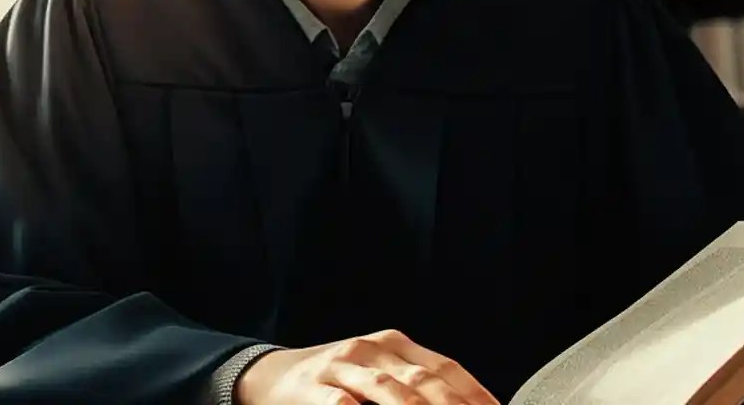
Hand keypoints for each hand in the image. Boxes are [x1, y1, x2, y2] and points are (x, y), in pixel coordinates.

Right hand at [235, 329, 500, 404]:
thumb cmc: (336, 381)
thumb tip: (471, 402)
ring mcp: (341, 366)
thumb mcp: (378, 374)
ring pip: (388, 391)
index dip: (475, 395)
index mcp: (394, 344)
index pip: (446, 369)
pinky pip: (340, 403)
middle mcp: (371, 349)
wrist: (268, 375)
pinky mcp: (313, 388)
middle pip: (423, 381)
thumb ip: (417, 386)